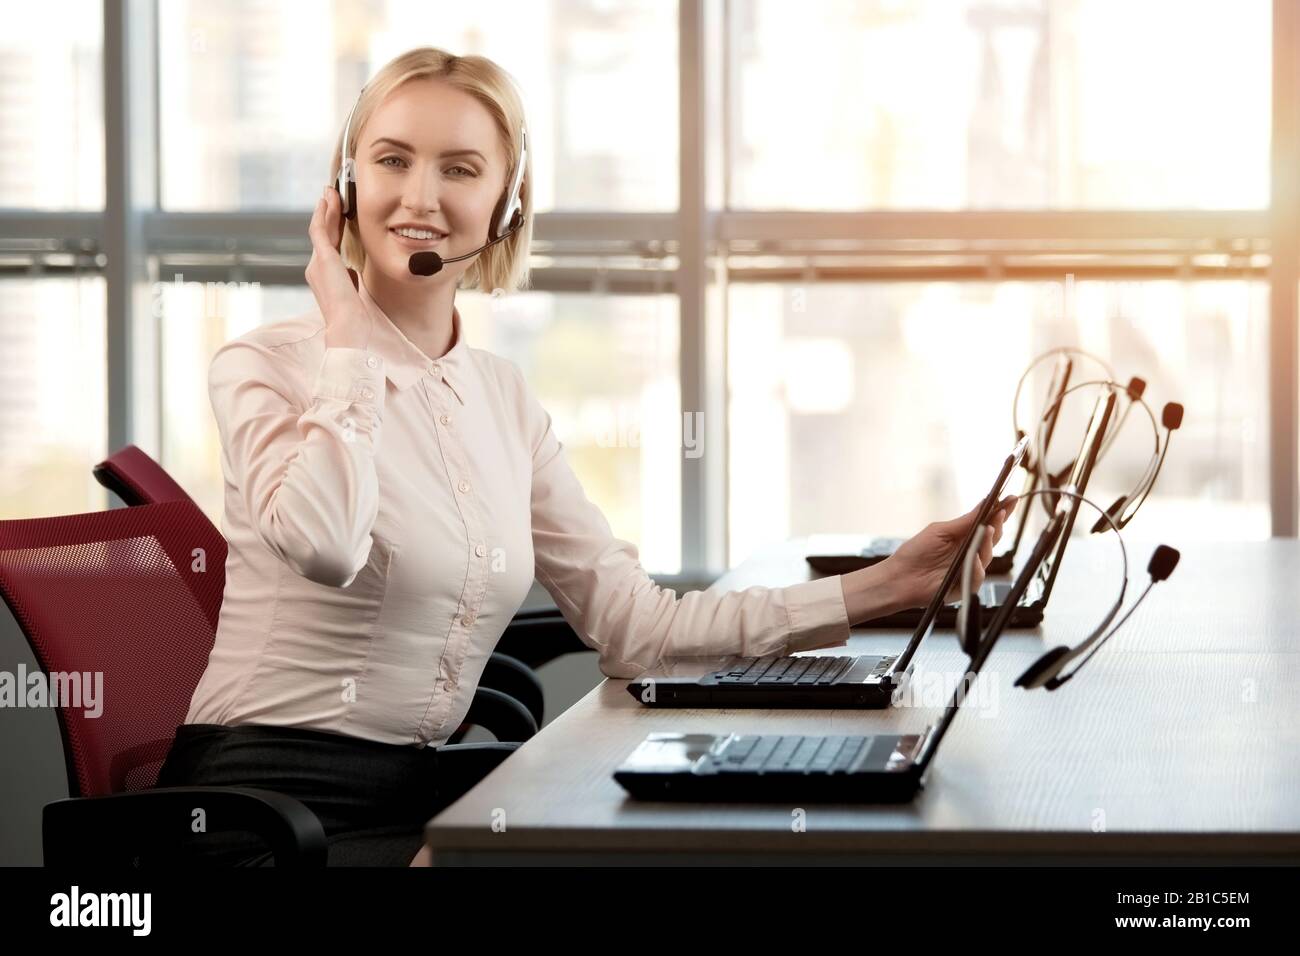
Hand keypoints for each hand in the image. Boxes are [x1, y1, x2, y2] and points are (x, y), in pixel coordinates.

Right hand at [306, 185, 367, 347]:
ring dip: (326, 209)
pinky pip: (321, 230)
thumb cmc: (354, 319)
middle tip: (330, 194)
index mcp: (324, 276)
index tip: (335, 213)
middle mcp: (316, 267)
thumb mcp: (352, 294)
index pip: (327, 246)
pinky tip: (329, 200)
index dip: (331, 228)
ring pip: (321, 228)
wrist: (348, 327)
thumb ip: (350, 280)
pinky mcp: (323, 259)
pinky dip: (325, 213)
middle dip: (327, 213)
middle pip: (322, 233)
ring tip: (330, 192)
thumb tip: (353, 272)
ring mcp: (317, 263)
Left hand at [880, 494, 1017, 607]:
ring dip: (988, 542)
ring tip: (988, 529)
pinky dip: (976, 566)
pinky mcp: (965, 586)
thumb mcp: (940, 531)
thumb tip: (985, 504)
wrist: (900, 577)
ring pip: (988, 556)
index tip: (1012, 498)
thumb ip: (965, 521)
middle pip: (993, 538)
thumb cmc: (916, 553)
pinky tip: (974, 558)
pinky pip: (977, 576)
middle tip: (1001, 512)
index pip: (988, 523)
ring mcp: (969, 569)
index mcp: (964, 537)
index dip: (1001, 511)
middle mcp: (970, 553)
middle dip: (999, 523)